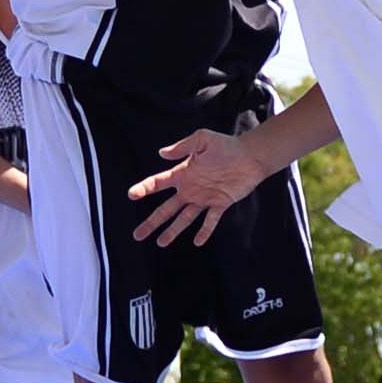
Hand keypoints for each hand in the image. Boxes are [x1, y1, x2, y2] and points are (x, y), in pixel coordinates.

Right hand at [128, 126, 272, 246]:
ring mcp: (204, 198)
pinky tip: (197, 242)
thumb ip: (183, 146)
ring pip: (184, 218)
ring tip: (161, 243)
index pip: (158, 182)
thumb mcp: (203, 139)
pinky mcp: (220, 204)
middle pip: (166, 209)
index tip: (131, 194)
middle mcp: (190, 189)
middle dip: (152, 221)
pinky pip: (210, 221)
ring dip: (172, 231)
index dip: (144, 188)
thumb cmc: (226, 145)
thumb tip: (161, 152)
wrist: (250, 156)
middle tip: (138, 235)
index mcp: (183, 173)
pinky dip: (204, 231)